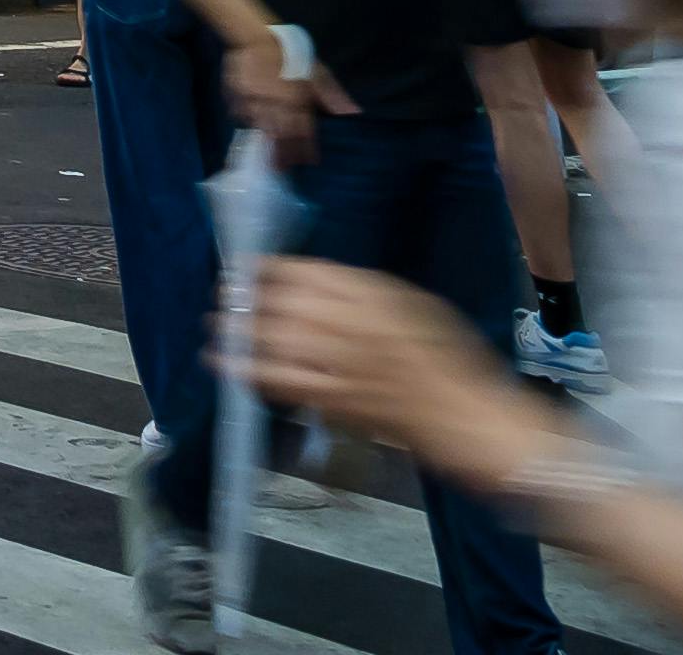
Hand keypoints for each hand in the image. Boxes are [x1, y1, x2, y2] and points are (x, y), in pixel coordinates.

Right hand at [224, 26, 351, 160]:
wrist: (253, 35)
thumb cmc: (290, 52)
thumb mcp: (316, 69)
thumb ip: (331, 93)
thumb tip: (353, 113)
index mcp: (297, 99)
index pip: (303, 131)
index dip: (305, 148)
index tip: (307, 162)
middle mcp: (275, 104)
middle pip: (279, 135)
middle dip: (280, 154)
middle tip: (280, 170)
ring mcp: (253, 101)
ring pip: (259, 126)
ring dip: (263, 141)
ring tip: (265, 156)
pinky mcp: (235, 96)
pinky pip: (240, 115)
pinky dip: (245, 121)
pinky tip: (250, 126)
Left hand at [238, 255, 531, 485]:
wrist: (467, 414)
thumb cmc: (450, 356)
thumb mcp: (413, 304)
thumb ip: (367, 292)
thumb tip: (322, 282)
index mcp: (374, 293)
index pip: (307, 271)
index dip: (270, 268)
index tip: (248, 267)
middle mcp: (352, 322)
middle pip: (284, 302)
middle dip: (247, 297)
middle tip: (224, 295)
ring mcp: (342, 362)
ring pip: (276, 339)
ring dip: (239, 331)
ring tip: (216, 325)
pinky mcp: (335, 399)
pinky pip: (281, 383)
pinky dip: (246, 371)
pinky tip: (222, 365)